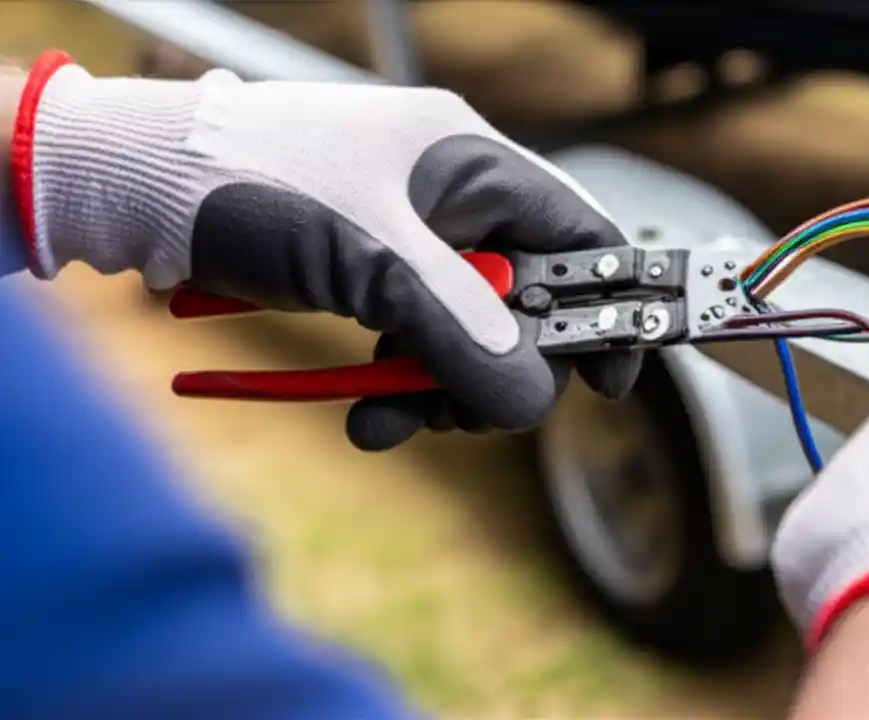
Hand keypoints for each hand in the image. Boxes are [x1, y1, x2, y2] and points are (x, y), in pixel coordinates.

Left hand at [10, 51, 639, 447]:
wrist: (137, 186)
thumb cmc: (256, 185)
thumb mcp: (375, 264)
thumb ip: (465, 333)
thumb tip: (533, 401)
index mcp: (473, 164)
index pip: (579, 238)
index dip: (606, 308)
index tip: (610, 380)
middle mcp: (450, 197)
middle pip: (525, 301)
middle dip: (501, 368)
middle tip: (474, 411)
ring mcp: (406, 236)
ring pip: (466, 331)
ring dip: (440, 388)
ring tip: (394, 420)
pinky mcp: (364, 271)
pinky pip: (410, 338)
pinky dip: (396, 383)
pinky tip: (367, 419)